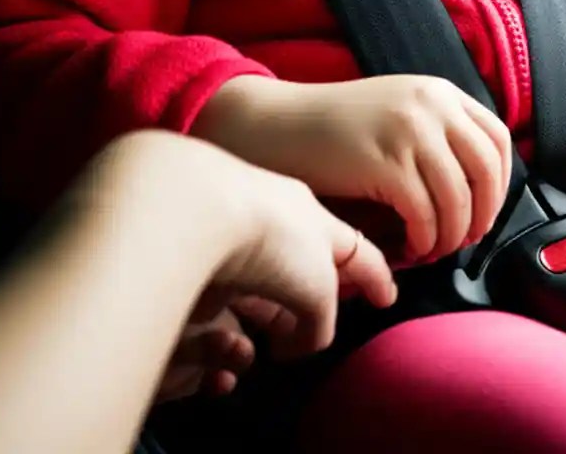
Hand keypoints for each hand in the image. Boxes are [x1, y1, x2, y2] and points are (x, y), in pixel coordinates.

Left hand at [76, 132, 397, 400]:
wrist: (188, 212)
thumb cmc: (270, 241)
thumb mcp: (317, 286)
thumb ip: (321, 320)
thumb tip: (302, 343)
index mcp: (311, 218)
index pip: (354, 250)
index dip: (374, 277)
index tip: (386, 299)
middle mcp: (268, 224)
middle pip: (294, 276)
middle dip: (299, 311)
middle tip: (300, 338)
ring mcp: (221, 239)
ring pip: (245, 295)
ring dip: (249, 332)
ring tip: (240, 350)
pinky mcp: (180, 259)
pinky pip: (201, 308)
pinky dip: (209, 340)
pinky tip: (210, 352)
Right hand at [193, 75, 511, 263]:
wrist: (275, 125)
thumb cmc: (333, 127)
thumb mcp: (397, 110)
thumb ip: (437, 131)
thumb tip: (476, 184)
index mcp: (440, 92)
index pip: (498, 139)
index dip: (502, 183)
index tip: (488, 209)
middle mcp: (432, 106)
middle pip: (486, 171)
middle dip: (483, 214)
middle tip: (468, 239)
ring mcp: (409, 132)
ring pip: (458, 199)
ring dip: (452, 235)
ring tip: (434, 248)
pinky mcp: (385, 162)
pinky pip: (425, 213)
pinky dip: (425, 239)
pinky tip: (412, 248)